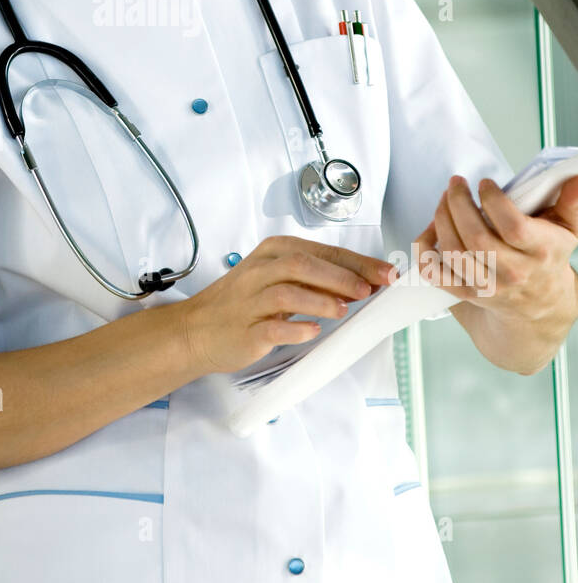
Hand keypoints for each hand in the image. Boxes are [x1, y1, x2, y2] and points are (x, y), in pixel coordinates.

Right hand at [176, 235, 397, 376]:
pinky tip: (312, 331)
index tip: (385, 272)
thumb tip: (363, 282)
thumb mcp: (278, 279)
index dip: (357, 262)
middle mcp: (261, 270)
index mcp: (273, 251)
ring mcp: (250, 300)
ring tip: (343, 310)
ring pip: (287, 292)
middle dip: (343, 276)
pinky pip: (272, 327)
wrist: (197, 330)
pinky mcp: (244, 329)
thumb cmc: (242, 303)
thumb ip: (316, 278)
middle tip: (371, 288)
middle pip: (304, 265)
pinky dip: (295, 328)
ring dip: (320, 299)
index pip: (322, 251)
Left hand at [415, 174, 577, 333]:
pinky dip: (424, 248)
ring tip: (445, 199)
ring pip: (453, 251)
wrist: (538, 307)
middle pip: (476, 238)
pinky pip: (433, 271)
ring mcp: (487, 285)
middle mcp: (513, 272)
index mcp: (540, 252)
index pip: (513, 227)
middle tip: (456, 184)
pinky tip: (431, 229)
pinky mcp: (464, 293)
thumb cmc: (547, 258)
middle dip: (459, 203)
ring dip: (441, 218)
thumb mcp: (567, 230)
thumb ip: (571, 203)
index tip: (485, 184)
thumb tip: (575, 179)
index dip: (493, 201)